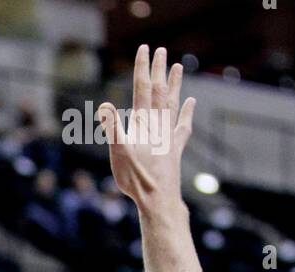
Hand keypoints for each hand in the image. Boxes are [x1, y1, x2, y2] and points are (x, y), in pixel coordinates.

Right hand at [99, 45, 194, 206]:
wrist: (158, 199)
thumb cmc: (136, 178)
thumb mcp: (118, 153)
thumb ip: (112, 128)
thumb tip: (103, 106)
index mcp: (143, 123)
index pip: (142, 89)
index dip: (143, 68)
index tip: (144, 49)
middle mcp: (158, 124)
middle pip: (159, 90)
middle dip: (159, 70)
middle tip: (161, 50)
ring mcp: (168, 135)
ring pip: (172, 103)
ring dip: (175, 84)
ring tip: (179, 67)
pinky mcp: (175, 148)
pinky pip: (183, 126)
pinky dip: (187, 112)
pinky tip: (191, 103)